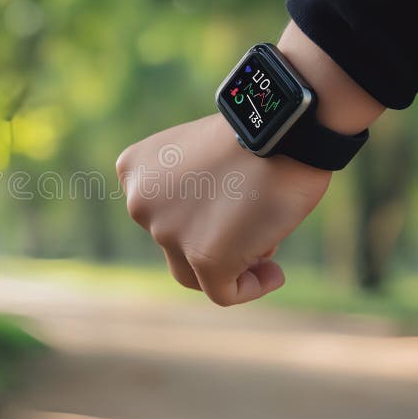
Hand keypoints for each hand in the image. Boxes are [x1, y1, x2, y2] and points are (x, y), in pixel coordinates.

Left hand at [116, 113, 330, 306]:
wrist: (284, 125)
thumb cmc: (256, 133)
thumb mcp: (201, 154)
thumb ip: (189, 189)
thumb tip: (207, 233)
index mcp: (134, 170)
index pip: (158, 212)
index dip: (193, 216)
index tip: (229, 203)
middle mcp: (140, 203)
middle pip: (174, 243)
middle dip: (214, 238)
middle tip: (254, 220)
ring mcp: (167, 232)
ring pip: (193, 272)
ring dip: (229, 263)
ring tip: (267, 243)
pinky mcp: (203, 258)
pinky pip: (224, 293)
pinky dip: (251, 287)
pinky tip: (275, 274)